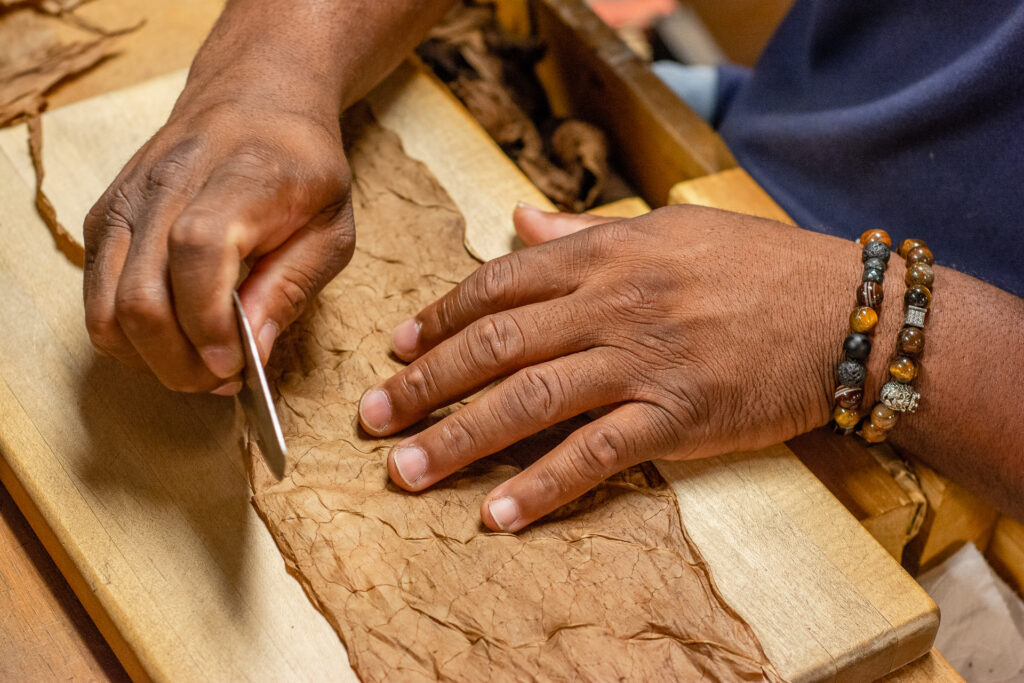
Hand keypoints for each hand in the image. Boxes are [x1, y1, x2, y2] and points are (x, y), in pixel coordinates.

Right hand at [83, 86, 354, 393]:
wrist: (255, 99)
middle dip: (180, 362)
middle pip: (141, 296)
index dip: (209, 322)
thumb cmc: (303, 166)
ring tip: (201, 369)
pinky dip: (129, 339)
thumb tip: (254, 350)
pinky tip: (174, 344)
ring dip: (151, 360)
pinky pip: (96, 299)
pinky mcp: (104, 219)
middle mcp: (168, 183)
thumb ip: (293, 287)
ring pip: (107, 308)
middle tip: (223, 381)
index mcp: (240, 176)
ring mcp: (126, 201)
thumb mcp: (332, 227)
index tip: (237, 364)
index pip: (197, 250)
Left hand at [359, 204, 863, 531]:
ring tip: (406, 470)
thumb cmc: (756, 264)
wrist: (847, 313)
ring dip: (458, 439)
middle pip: (495, 345)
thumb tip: (520, 220)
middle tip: (372, 417)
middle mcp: (612, 305)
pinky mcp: (676, 417)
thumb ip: (585, 231)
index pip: (498, 285)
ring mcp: (641, 362)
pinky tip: (498, 514)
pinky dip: (543, 486)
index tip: (397, 347)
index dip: (438, 318)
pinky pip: (595, 455)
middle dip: (424, 383)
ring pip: (528, 401)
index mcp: (606, 255)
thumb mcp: (667, 228)